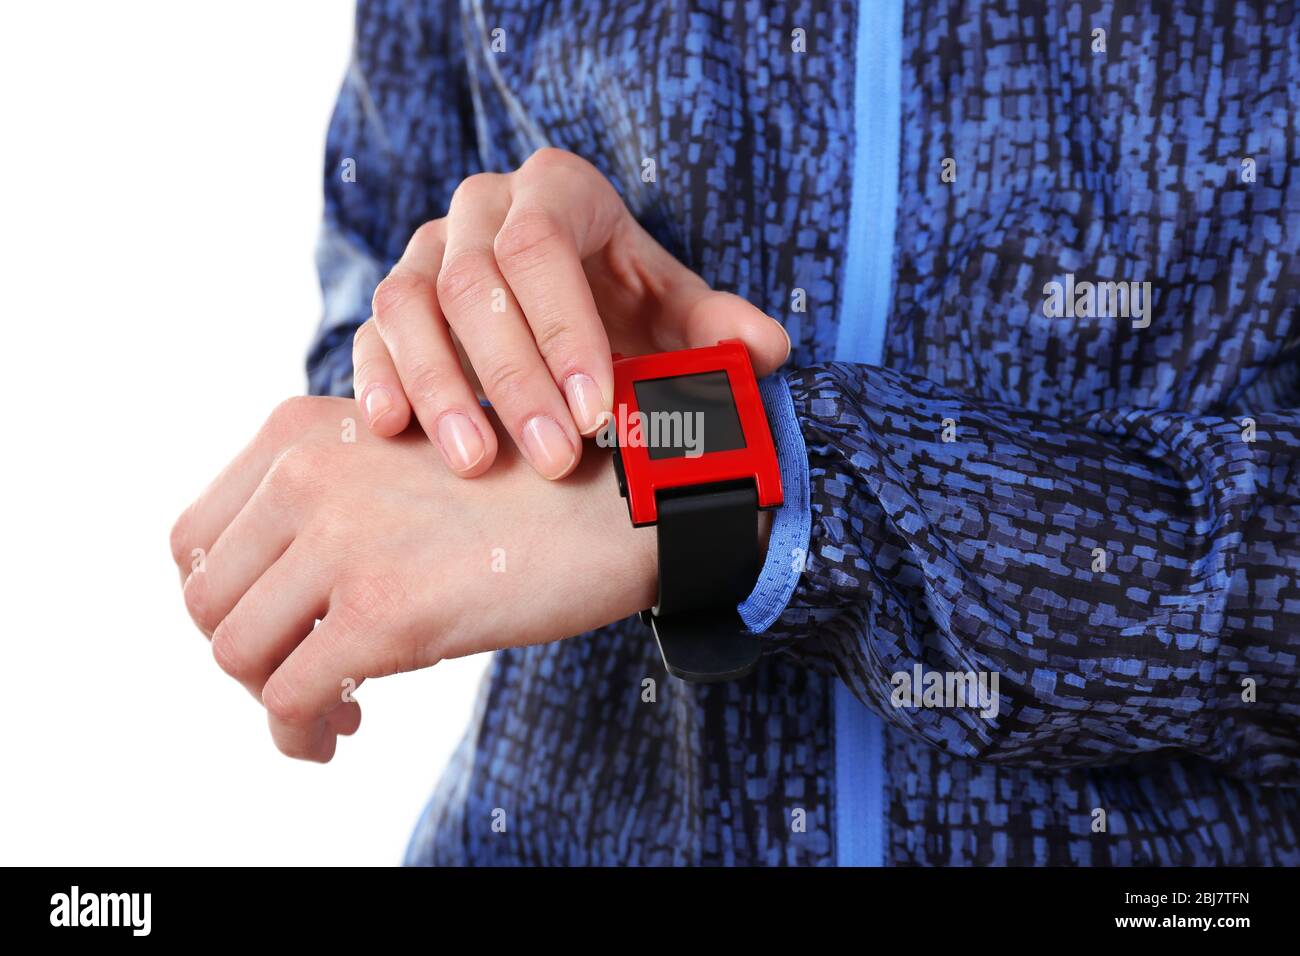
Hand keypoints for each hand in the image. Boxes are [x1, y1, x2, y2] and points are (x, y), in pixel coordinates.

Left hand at [170, 396, 657, 761]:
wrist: (621, 502)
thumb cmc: (527, 489)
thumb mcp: (402, 462)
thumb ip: (327, 501)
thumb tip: (270, 599)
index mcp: (303, 432)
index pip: (195, 538)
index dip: (226, 600)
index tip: (278, 630)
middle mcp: (305, 475)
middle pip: (207, 599)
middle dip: (250, 654)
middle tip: (307, 679)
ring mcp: (341, 543)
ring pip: (236, 652)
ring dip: (273, 698)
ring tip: (334, 712)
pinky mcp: (381, 613)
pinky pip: (290, 699)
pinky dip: (301, 734)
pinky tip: (343, 732)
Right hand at [351, 147, 790, 479]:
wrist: (569, 307)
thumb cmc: (627, 304)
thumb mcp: (676, 310)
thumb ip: (718, 327)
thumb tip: (767, 350)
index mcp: (558, 190)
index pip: (543, 245)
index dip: (564, 329)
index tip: (598, 411)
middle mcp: (480, 209)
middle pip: (475, 281)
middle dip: (515, 377)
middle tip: (553, 458)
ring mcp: (426, 252)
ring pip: (408, 304)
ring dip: (440, 387)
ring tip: (476, 462)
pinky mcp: (392, 300)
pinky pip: (371, 333)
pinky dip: (380, 381)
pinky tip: (394, 431)